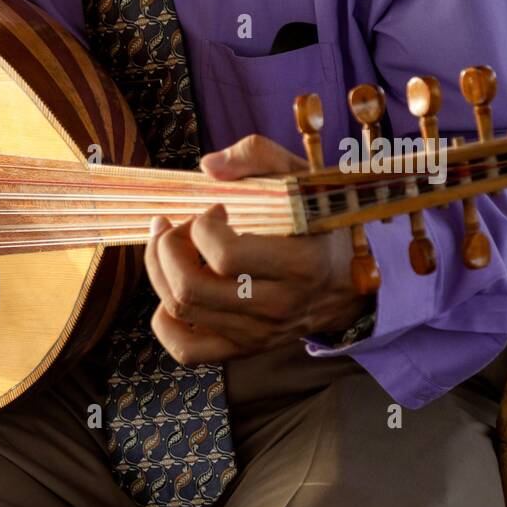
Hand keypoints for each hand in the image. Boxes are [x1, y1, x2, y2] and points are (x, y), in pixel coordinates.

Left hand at [143, 135, 369, 363]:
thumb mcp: (302, 179)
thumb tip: (208, 166)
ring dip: (159, 271)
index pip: (225, 256)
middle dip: (166, 247)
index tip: (213, 209)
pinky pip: (186, 350)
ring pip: (180, 311)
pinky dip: (165, 321)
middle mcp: (278, 307)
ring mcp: (258, 334)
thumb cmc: (319, 223)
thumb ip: (258, 157)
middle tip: (175, 226)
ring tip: (168, 246)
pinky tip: (172, 290)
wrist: (348, 281)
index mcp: (300, 265)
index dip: (202, 226)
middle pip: (190, 287)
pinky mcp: (242, 349)